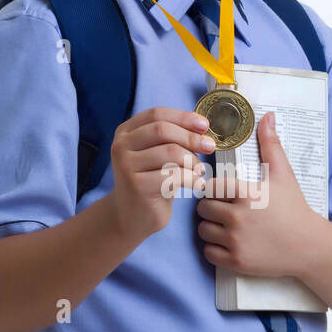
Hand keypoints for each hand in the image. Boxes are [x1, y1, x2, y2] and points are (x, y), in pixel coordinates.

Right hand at [108, 106, 214, 240]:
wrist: (129, 217)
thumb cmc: (150, 183)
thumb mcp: (157, 155)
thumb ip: (171, 139)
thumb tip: (202, 127)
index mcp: (126, 132)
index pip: (157, 114)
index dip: (183, 117)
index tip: (204, 125)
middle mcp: (121, 146)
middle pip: (163, 130)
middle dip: (191, 137)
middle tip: (209, 146)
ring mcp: (127, 165)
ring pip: (170, 152)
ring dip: (192, 161)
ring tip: (200, 171)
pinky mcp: (137, 185)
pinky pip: (173, 176)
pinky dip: (192, 179)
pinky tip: (197, 185)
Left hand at [195, 111, 315, 276]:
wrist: (309, 246)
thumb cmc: (295, 208)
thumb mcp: (283, 173)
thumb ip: (270, 144)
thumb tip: (267, 116)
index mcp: (246, 194)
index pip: (209, 186)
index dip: (214, 188)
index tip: (224, 191)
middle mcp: (238, 218)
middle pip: (202, 208)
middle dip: (211, 207)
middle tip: (224, 208)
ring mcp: (236, 242)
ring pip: (203, 230)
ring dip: (210, 227)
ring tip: (225, 224)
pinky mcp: (236, 262)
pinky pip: (208, 252)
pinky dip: (214, 248)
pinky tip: (227, 241)